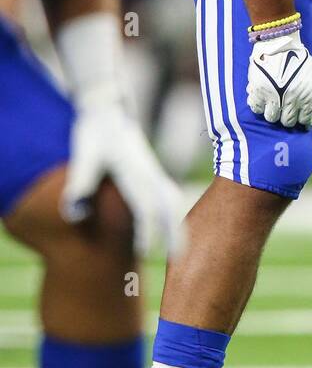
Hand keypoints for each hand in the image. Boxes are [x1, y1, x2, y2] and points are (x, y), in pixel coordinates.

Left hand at [62, 101, 185, 256]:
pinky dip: (174, 214)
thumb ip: (79, 182)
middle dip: (174, 233)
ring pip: (173, 202)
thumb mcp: (83, 154)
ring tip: (180, 251)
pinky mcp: (152, 172)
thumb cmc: (93, 132)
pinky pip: (169, 196)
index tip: (142, 252)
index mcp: (133, 171)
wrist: (106, 108)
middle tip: (178, 259)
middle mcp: (149, 173)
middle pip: (169, 207)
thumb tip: (75, 214)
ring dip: (178, 225)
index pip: (145, 207)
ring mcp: (153, 172)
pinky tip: (172, 228)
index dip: (146, 231)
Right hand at [247, 29, 311, 128]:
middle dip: (288, 117)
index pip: (306, 120)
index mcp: (307, 96)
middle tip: (287, 107)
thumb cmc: (301, 63)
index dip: (303, 120)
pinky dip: (260, 106)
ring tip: (275, 102)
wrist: (280, 44)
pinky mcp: (257, 92)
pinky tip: (264, 98)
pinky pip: (257, 109)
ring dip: (274, 112)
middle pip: (288, 122)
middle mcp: (291, 99)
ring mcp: (273, 96)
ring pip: (272, 118)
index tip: (300, 117)